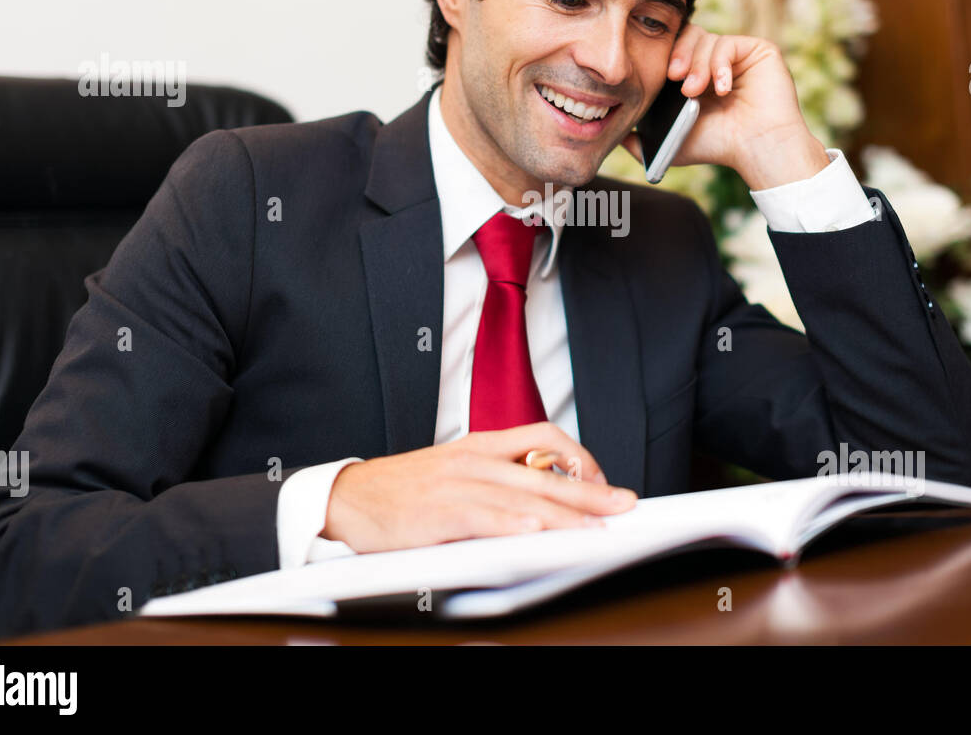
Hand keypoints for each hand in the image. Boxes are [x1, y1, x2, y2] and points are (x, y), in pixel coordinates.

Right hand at [320, 423, 638, 552]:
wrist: (346, 498)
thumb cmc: (403, 491)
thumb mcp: (454, 473)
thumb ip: (495, 482)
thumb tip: (543, 504)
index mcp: (480, 446)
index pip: (543, 437)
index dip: (579, 457)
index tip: (602, 480)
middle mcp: (473, 460)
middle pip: (543, 471)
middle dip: (589, 489)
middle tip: (623, 503)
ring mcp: (455, 485)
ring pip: (520, 496)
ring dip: (563, 514)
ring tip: (595, 527)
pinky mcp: (436, 512)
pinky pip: (481, 516)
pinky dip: (510, 524)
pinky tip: (533, 533)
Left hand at [620, 24, 831, 188]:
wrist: (757, 150)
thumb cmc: (719, 147)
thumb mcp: (673, 145)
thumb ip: (643, 142)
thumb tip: (618, 138)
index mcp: (696, 73)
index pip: (673, 48)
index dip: (664, 55)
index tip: (660, 75)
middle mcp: (716, 59)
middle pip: (688, 35)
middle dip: (677, 54)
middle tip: (673, 76)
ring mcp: (737, 54)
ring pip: (706, 39)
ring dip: (697, 65)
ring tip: (696, 92)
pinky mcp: (758, 50)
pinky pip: (729, 43)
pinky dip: (720, 65)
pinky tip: (723, 89)